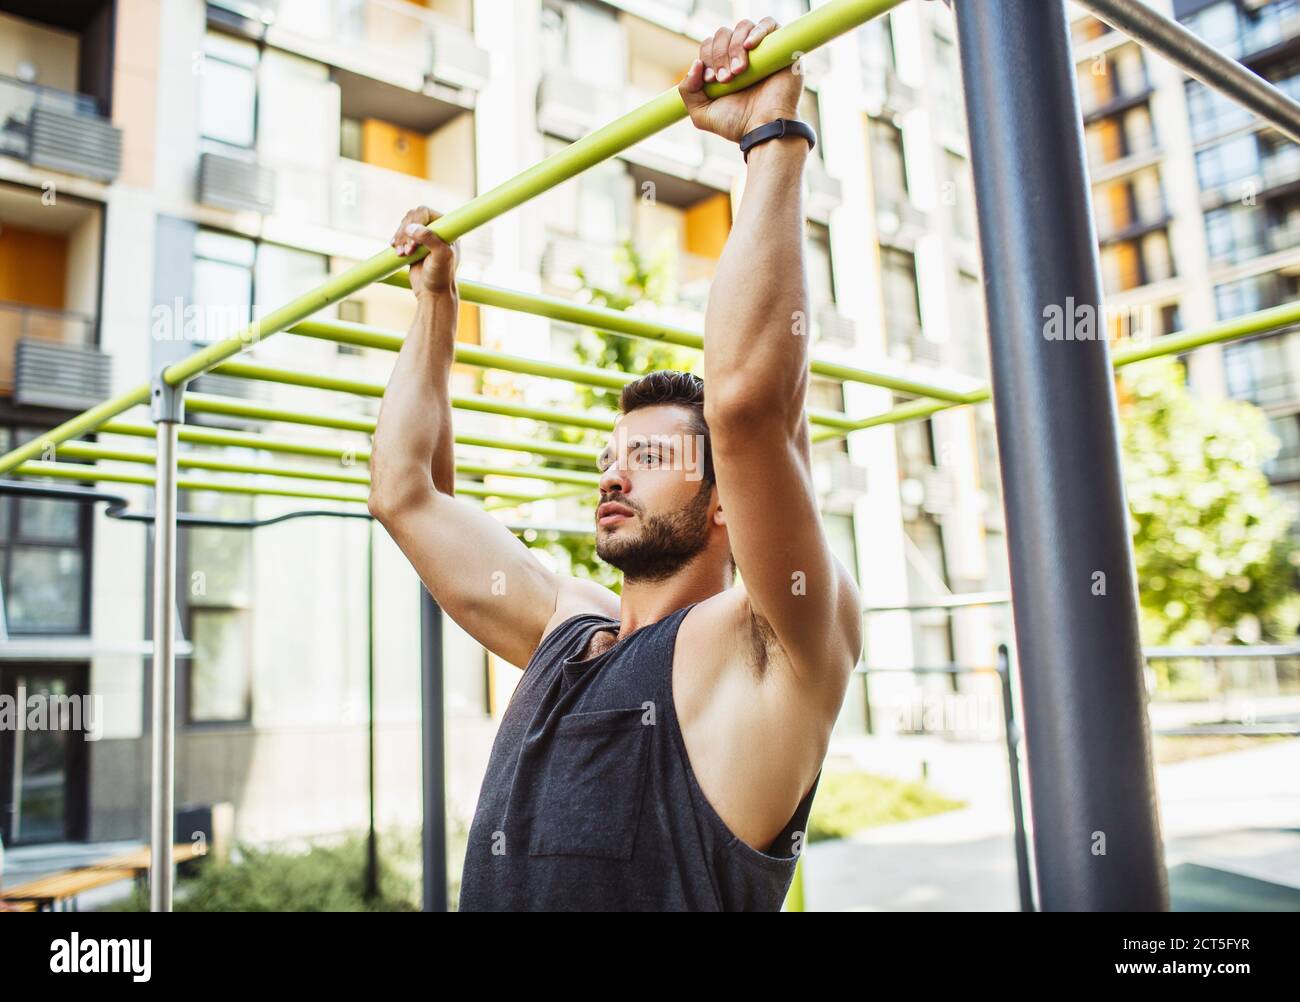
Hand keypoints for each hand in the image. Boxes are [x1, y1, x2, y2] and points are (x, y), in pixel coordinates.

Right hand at [391, 206, 458, 299]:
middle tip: (407, 251)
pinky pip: (400, 235)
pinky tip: (395, 249)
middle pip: (412, 216)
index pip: (425, 212)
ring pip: (405, 225)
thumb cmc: (441, 276)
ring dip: (399, 237)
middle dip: (405, 232)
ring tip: (401, 254)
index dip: (416, 223)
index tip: (414, 244)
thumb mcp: (441, 257)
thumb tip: (411, 228)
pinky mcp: (413, 245)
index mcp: (447, 229)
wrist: (433, 293)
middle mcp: (436, 230)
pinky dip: (396, 240)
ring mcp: (424, 237)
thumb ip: (429, 239)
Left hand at [678, 17, 802, 143]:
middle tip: (726, 79)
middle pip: (723, 33)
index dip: (707, 57)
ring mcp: (762, 50)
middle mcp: (742, 55)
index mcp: (724, 66)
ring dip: (735, 47)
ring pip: (742, 26)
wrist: (764, 129)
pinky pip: (768, 23)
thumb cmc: (738, 124)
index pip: (709, 45)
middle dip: (720, 54)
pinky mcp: (781, 48)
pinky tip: (749, 47)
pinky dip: (756, 31)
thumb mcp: (702, 113)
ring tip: (740, 71)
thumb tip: (695, 64)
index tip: (711, 80)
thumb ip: (688, 91)